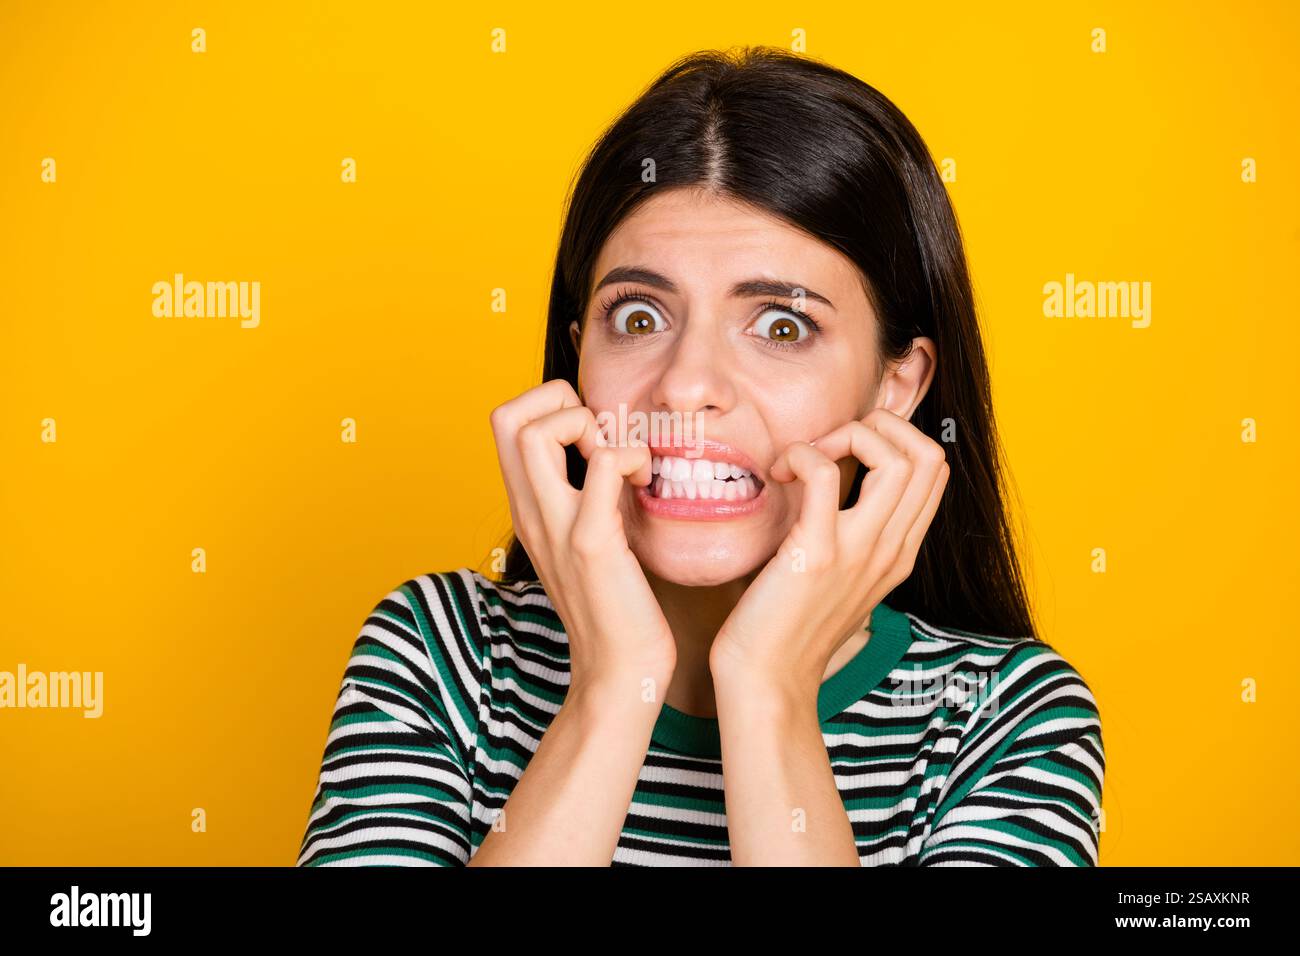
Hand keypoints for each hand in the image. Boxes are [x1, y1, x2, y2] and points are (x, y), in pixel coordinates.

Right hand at [489, 379, 676, 692]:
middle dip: (560, 400)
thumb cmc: (616, 605)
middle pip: (505, 415)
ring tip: (620, 461)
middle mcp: (530, 512)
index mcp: (527, 507)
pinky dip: (629, 454)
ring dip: (588, 424)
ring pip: (537, 430)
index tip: (592, 436)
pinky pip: (602, 463)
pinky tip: (644, 483)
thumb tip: (607, 450)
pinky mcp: (591, 542)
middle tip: (600, 438)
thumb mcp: (587, 537)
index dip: (549, 406)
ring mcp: (555, 525)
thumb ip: (584, 494)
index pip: (505, 421)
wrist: (619, 672)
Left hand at [708, 408, 948, 699]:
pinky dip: (801, 454)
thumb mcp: (837, 575)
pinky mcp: (817, 553)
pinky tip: (778, 473)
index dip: (894, 439)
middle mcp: (891, 550)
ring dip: (848, 434)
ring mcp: (860, 552)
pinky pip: (823, 474)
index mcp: (899, 553)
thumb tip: (827, 485)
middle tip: (828, 448)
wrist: (767, 682)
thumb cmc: (786, 627)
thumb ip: (848, 535)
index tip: (843, 452)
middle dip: (879, 427)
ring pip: (899, 457)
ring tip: (806, 458)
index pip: (934, 471)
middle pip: (930, 456)